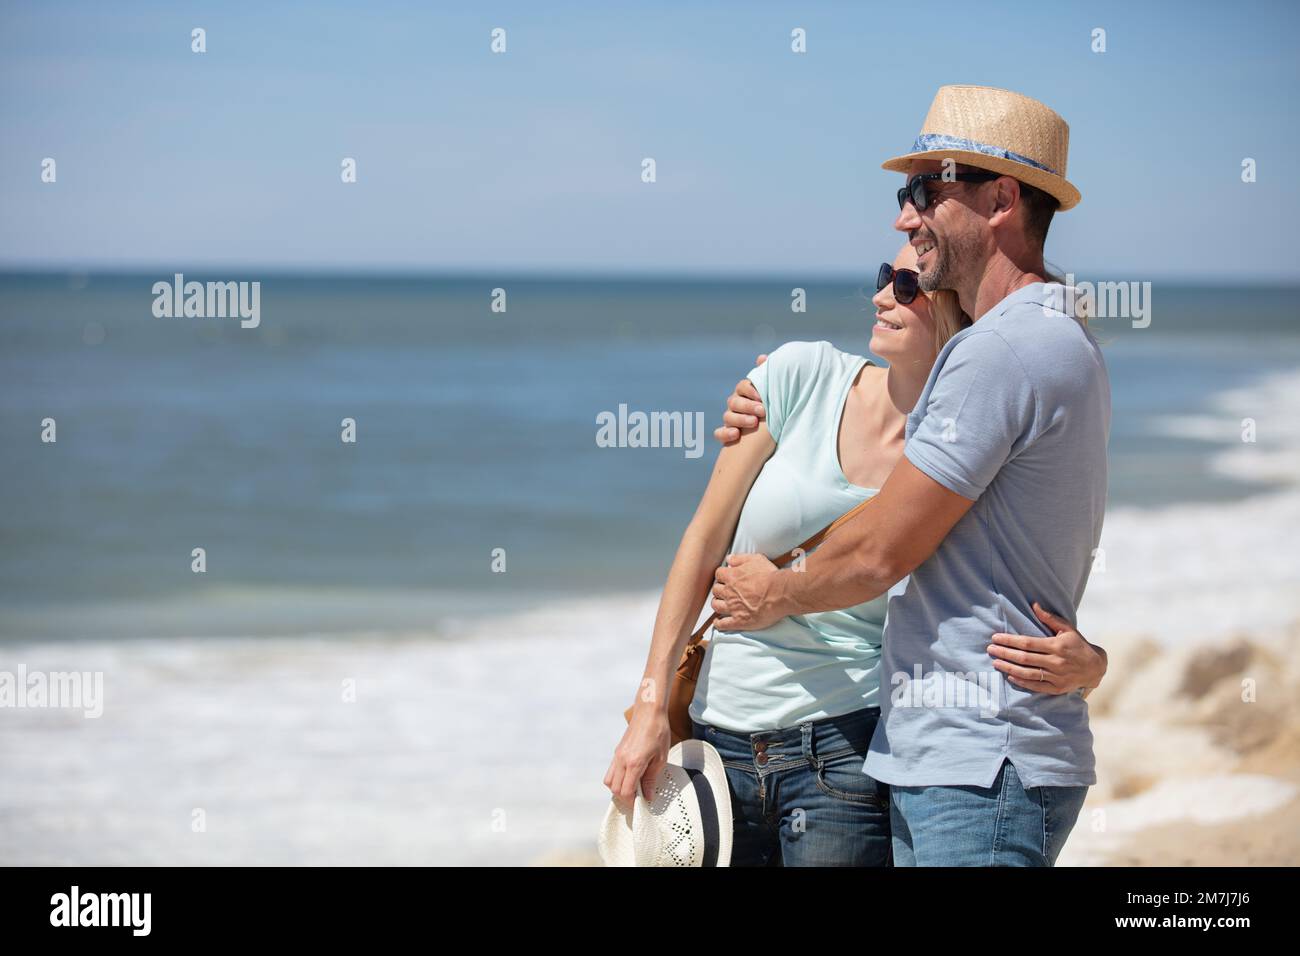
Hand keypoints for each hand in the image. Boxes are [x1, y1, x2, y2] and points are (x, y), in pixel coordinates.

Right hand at [603, 705, 671, 808]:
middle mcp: (622, 760)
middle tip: (637, 800)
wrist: (649, 712)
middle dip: (624, 798)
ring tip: (633, 790)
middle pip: (614, 789)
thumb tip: (647, 795)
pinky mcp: (617, 752)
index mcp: (634, 763)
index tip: (640, 806)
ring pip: (609, 781)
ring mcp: (617, 755)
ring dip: (618, 789)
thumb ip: (651, 778)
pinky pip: (612, 771)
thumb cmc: (658, 732)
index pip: (626, 791)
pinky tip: (630, 778)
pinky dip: (617, 779)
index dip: (632, 802)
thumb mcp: (660, 758)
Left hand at [711, 552, 783, 629]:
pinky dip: (718, 623)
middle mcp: (729, 592)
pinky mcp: (738, 621)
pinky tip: (718, 622)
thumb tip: (729, 559)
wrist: (780, 593)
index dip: (722, 576)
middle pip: (716, 590)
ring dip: (717, 604)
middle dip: (719, 590)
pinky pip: (722, 624)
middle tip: (725, 591)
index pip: (719, 574)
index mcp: (732, 576)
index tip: (726, 578)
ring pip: (716, 606)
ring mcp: (732, 607)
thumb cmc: (770, 576)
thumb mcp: (756, 559)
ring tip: (721, 604)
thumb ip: (740, 559)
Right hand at [713, 357, 766, 444]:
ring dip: (740, 419)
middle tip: (762, 411)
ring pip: (727, 416)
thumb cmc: (774, 411)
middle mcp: (736, 405)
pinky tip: (736, 434)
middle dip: (748, 406)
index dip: (750, 390)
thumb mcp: (773, 394)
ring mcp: (730, 420)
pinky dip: (725, 433)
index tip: (761, 396)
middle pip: (734, 401)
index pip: (742, 387)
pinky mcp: (727, 435)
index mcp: (746, 393)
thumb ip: (767, 376)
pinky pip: (719, 433)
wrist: (773, 436)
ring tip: (754, 422)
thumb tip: (761, 358)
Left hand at [987, 602, 1107, 694]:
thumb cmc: (1078, 645)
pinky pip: (1036, 686)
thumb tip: (1034, 605)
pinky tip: (1010, 676)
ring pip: (1028, 673)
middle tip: (990, 649)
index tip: (995, 638)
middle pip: (1024, 658)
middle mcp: (1056, 661)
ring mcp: (1056, 676)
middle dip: (1005, 653)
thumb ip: (1050, 618)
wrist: (1096, 667)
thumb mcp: (1067, 629)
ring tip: (996, 663)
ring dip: (1009, 668)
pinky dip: (1022, 682)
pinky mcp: (1057, 688)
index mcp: (1056, 645)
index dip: (1010, 640)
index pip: (1027, 643)